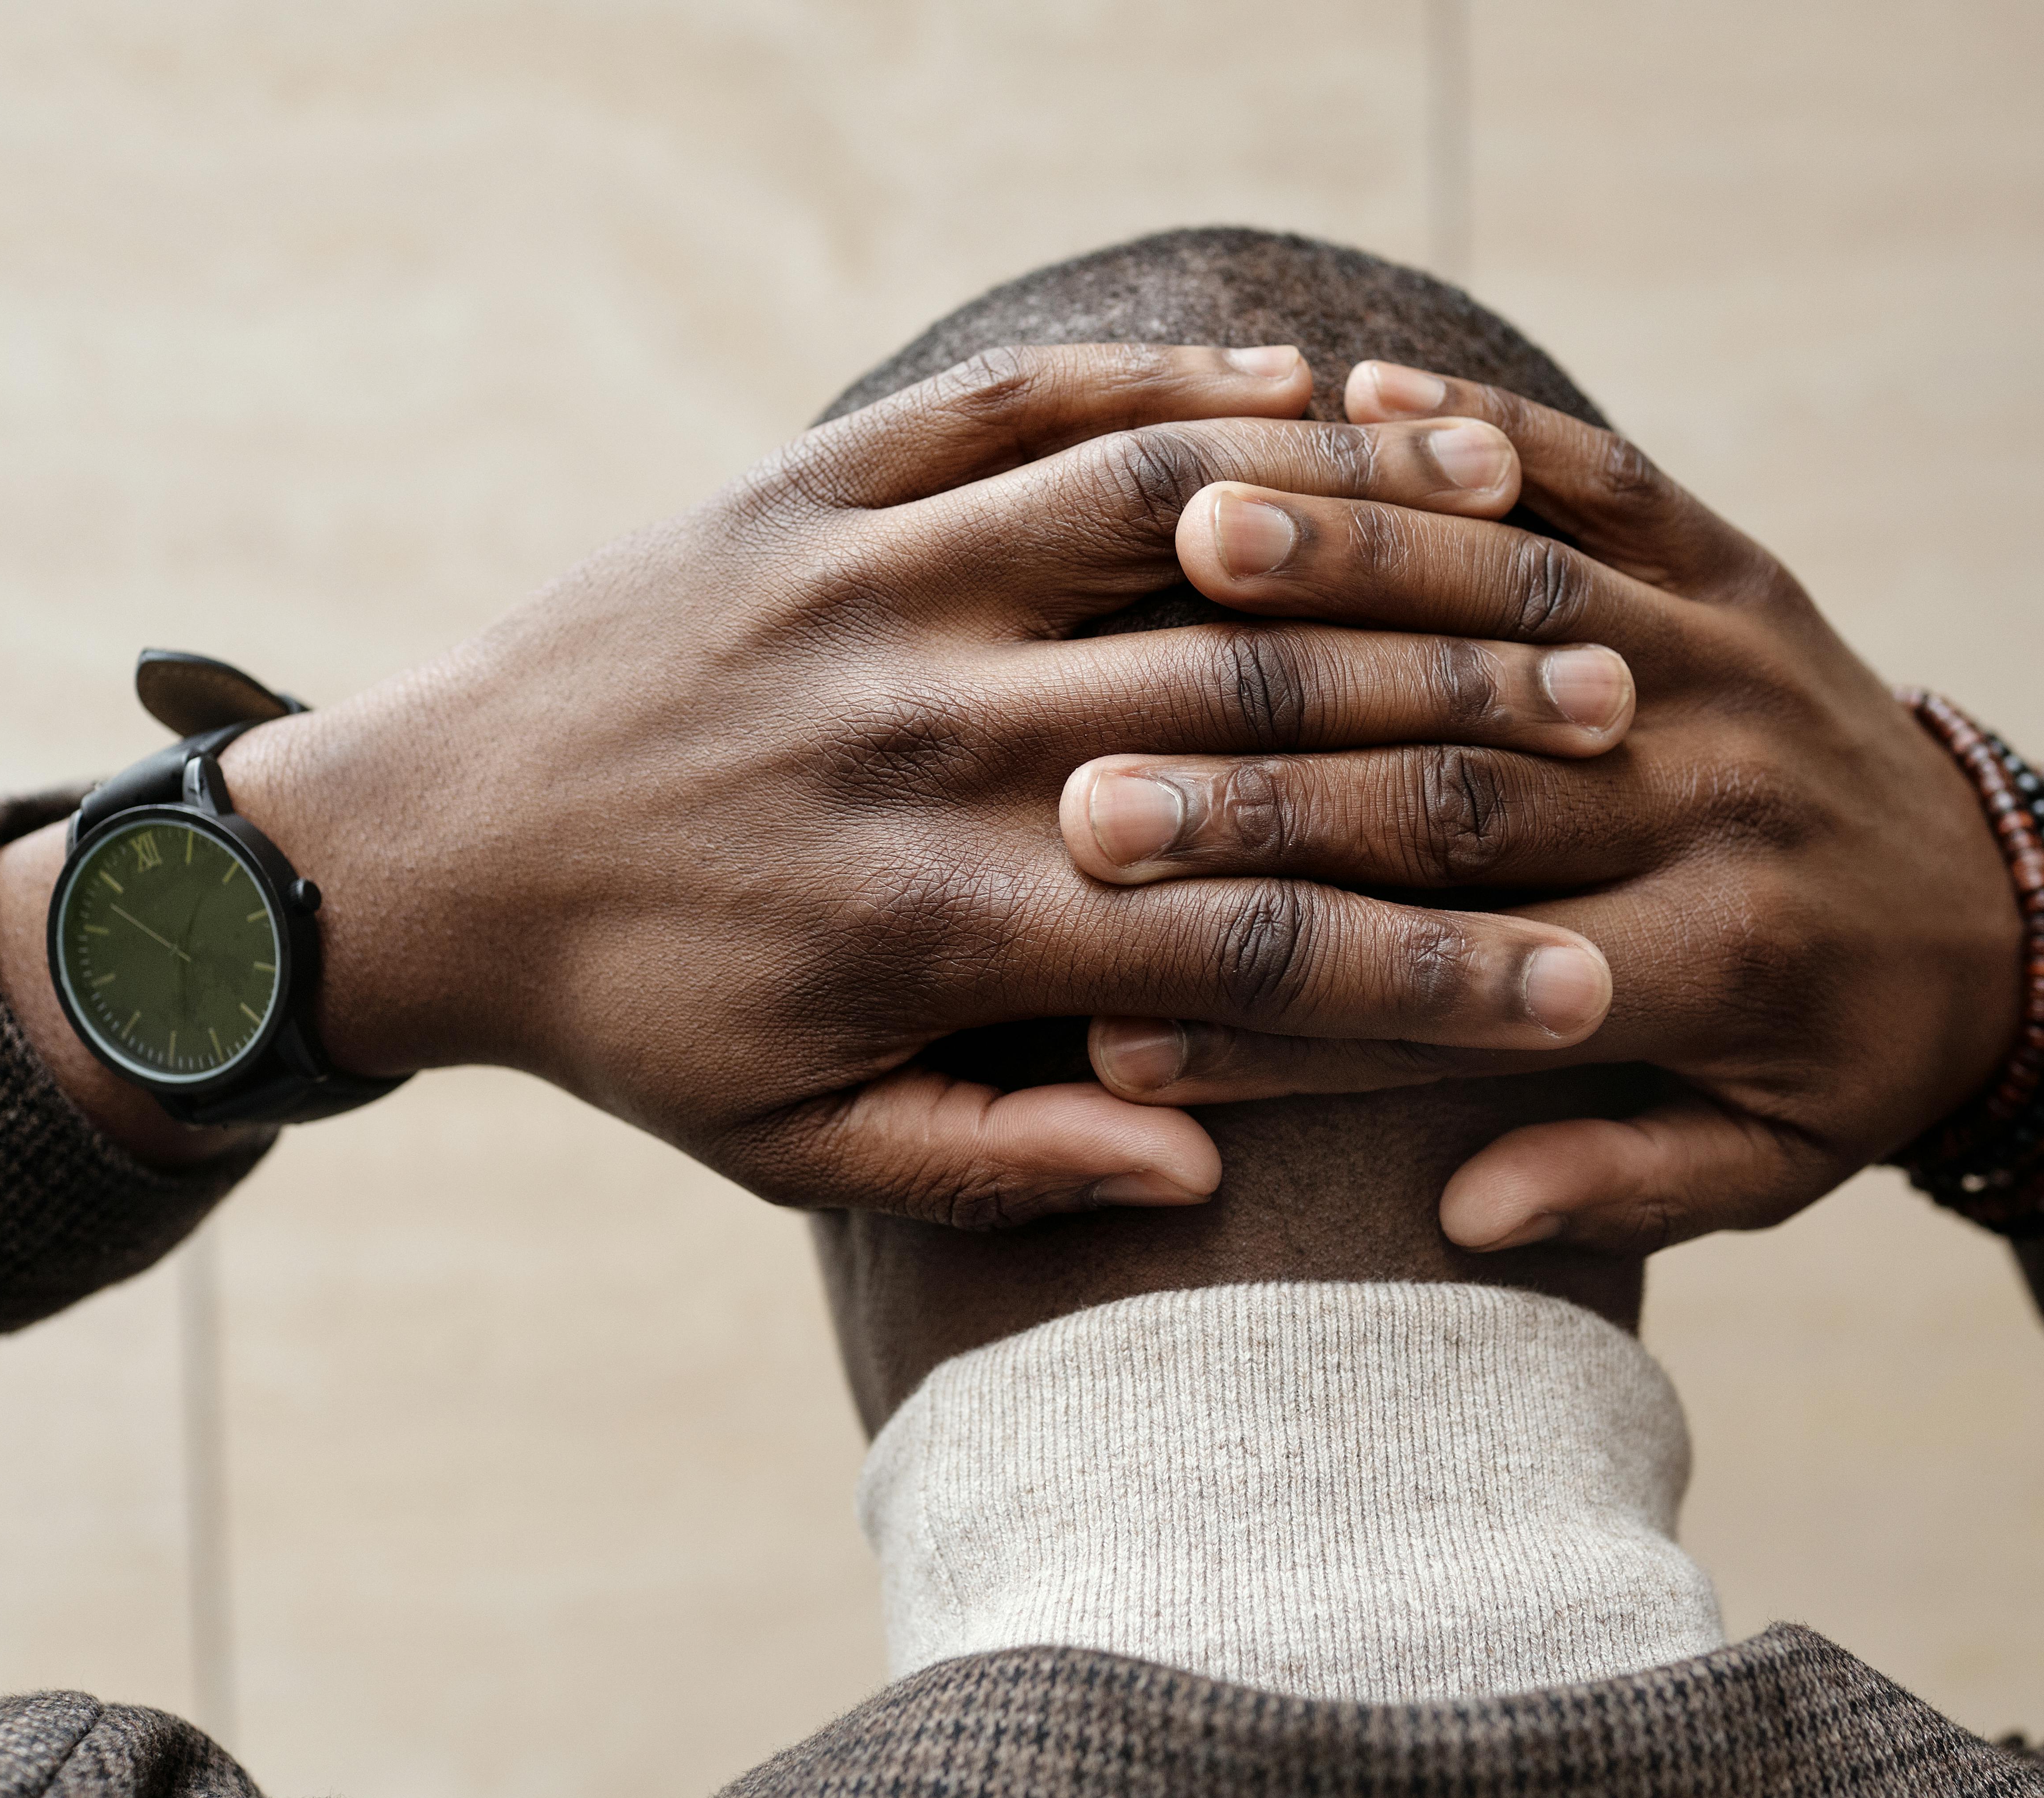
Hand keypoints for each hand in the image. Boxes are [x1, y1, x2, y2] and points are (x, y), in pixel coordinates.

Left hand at [0, 345, 1629, 1222]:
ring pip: (1158, 520)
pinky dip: (1176, 388)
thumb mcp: (794, 1142)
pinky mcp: (813, 486)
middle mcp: (918, 732)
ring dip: (1354, 526)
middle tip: (1622, 731)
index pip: (1239, 947)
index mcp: (928, 919)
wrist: (421, 848)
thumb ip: (997, 1163)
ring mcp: (867, 583)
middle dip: (1452, 728)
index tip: (1581, 991)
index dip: (1423, 977)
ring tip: (1511, 540)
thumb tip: (1194, 1164)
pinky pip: (1026, 404)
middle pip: (1244, 717)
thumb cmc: (635, 1022)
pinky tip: (1309, 388)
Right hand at [1061, 359, 2043, 1249]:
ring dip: (1350, 564)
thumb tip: (1467, 1218)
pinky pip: (1606, 483)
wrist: (2020, 928)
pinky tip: (1348, 394)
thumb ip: (1622, 1186)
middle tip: (1089, 797)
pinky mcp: (1743, 571)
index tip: (1119, 1031)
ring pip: (1519, 601)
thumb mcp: (1769, 1170)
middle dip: (1265, 791)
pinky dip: (1483, 436)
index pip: (1459, 985)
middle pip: (1459, 787)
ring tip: (1187, 540)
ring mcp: (1735, 663)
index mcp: (1715, 966)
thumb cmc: (1852, 1063)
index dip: (1288, 1015)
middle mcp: (1720, 799)